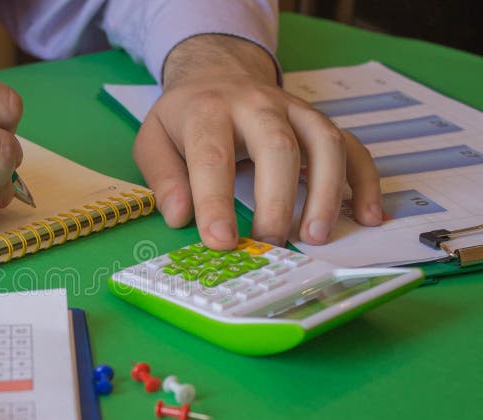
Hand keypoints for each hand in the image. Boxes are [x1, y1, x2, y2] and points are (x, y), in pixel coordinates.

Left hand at [133, 35, 381, 248]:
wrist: (219, 73)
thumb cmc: (186, 117)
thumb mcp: (155, 139)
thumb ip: (163, 178)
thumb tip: (179, 217)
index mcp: (208, 111)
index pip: (212, 157)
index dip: (215, 201)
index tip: (220, 241)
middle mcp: (257, 106)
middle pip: (277, 147)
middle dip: (276, 200)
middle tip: (270, 242)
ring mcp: (295, 111)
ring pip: (323, 143)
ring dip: (326, 193)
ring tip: (315, 236)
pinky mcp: (319, 122)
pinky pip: (352, 148)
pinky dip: (366, 182)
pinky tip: (368, 216)